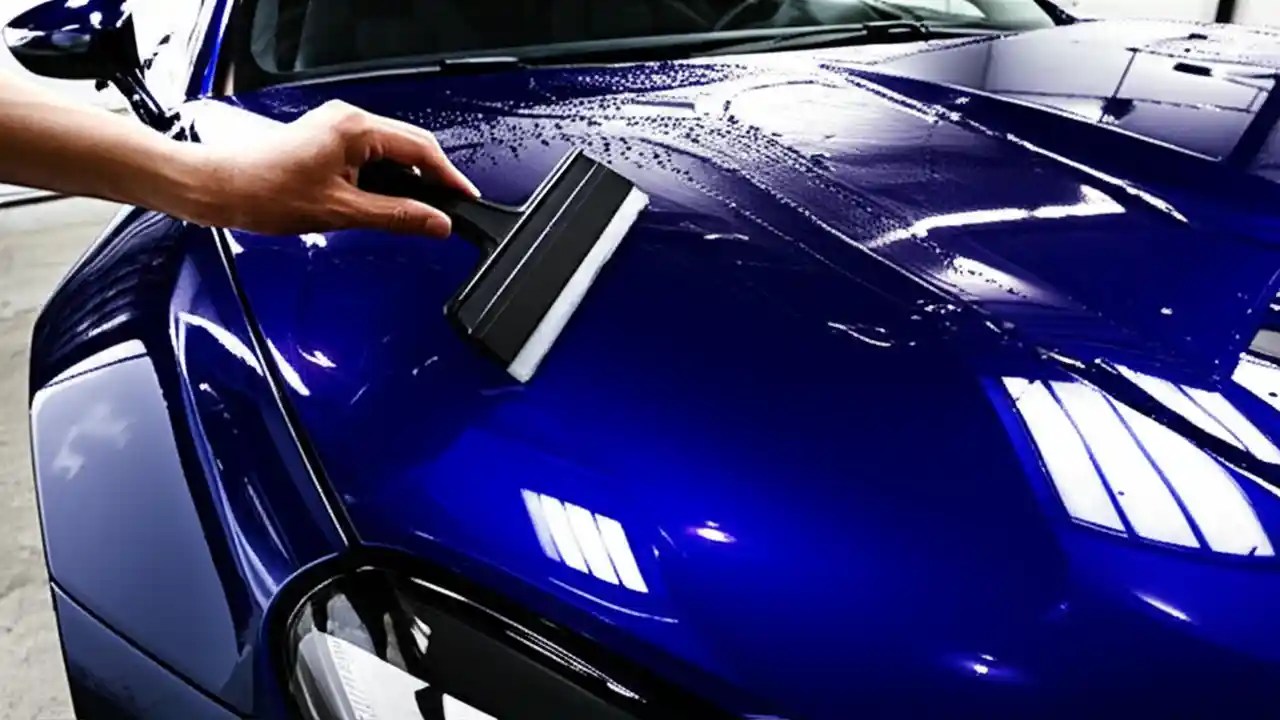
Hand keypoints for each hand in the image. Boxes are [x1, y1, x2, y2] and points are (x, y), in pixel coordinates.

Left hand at [189, 100, 479, 236]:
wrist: (218, 188)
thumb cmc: (264, 192)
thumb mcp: (341, 212)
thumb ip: (397, 217)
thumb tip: (435, 223)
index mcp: (355, 128)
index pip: (422, 149)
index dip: (449, 178)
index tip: (466, 199)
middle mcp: (348, 119)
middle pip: (410, 146)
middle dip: (431, 179)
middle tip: (447, 211)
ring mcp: (337, 127)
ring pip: (391, 152)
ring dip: (407, 180)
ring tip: (419, 211)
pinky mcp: (327, 139)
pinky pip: (371, 154)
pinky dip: (386, 177)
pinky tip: (387, 201)